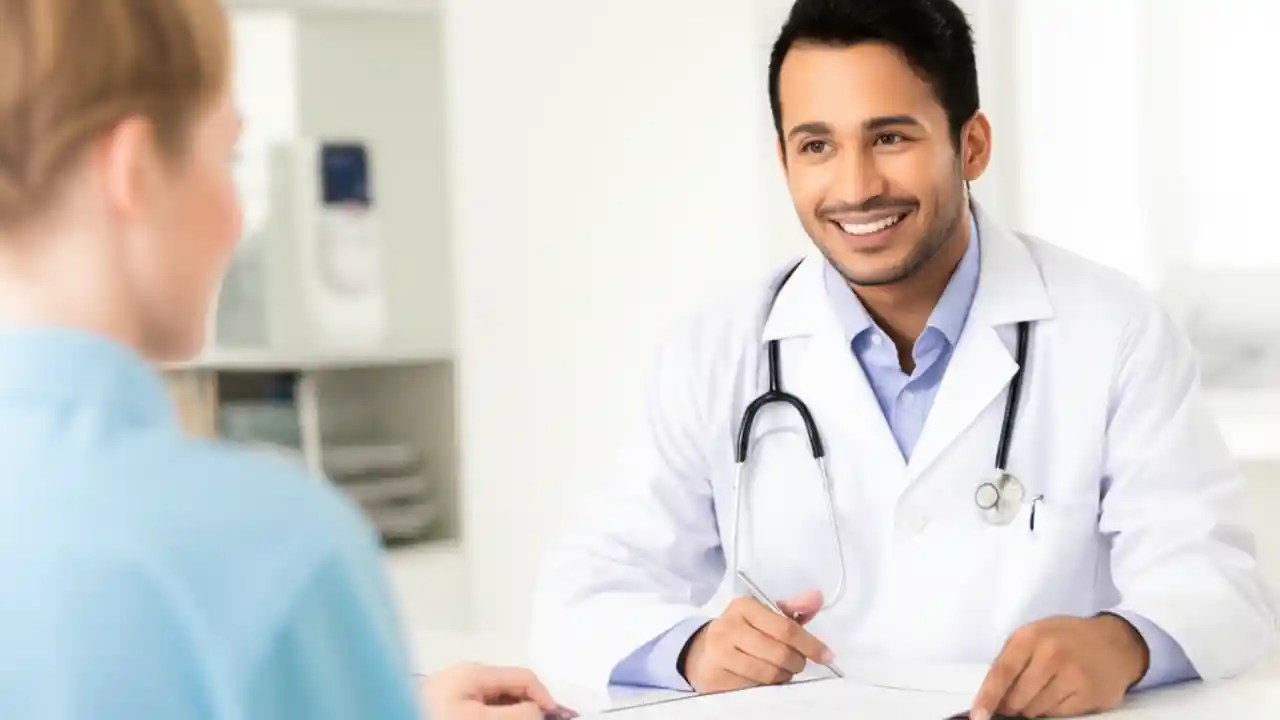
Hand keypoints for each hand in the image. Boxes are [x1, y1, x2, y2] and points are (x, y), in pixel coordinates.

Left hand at [422, 663, 576, 719]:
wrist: (389, 712)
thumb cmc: (432, 719)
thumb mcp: (480, 719)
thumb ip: (516, 713)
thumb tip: (539, 710)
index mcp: (475, 673)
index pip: (525, 677)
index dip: (545, 698)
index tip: (556, 719)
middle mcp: (465, 677)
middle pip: (511, 690)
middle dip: (527, 709)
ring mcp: (453, 692)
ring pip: (496, 702)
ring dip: (510, 713)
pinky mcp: (444, 707)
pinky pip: (479, 709)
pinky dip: (492, 715)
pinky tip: (492, 719)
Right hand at [681, 589, 831, 692]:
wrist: (703, 651)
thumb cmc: (742, 631)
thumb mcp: (766, 616)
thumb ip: (794, 609)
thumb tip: (817, 597)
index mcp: (745, 607)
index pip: (786, 628)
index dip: (810, 644)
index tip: (826, 656)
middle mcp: (730, 626)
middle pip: (780, 653)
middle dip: (797, 662)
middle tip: (798, 663)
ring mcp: (720, 652)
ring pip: (769, 673)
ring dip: (783, 676)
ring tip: (782, 670)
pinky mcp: (716, 676)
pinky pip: (754, 686)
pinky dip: (766, 685)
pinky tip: (763, 677)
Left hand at [970, 615, 1149, 718]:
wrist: (1116, 642)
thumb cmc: (1067, 638)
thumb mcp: (1035, 635)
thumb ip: (1011, 660)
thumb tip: (991, 696)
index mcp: (1031, 637)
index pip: (1002, 672)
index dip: (987, 697)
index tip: (979, 715)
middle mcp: (1051, 655)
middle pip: (1017, 698)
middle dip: (1012, 705)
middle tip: (1018, 699)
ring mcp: (1072, 675)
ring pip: (1036, 710)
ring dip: (1033, 708)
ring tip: (1045, 689)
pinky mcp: (1089, 694)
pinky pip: (1058, 714)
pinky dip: (1054, 709)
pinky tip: (1062, 693)